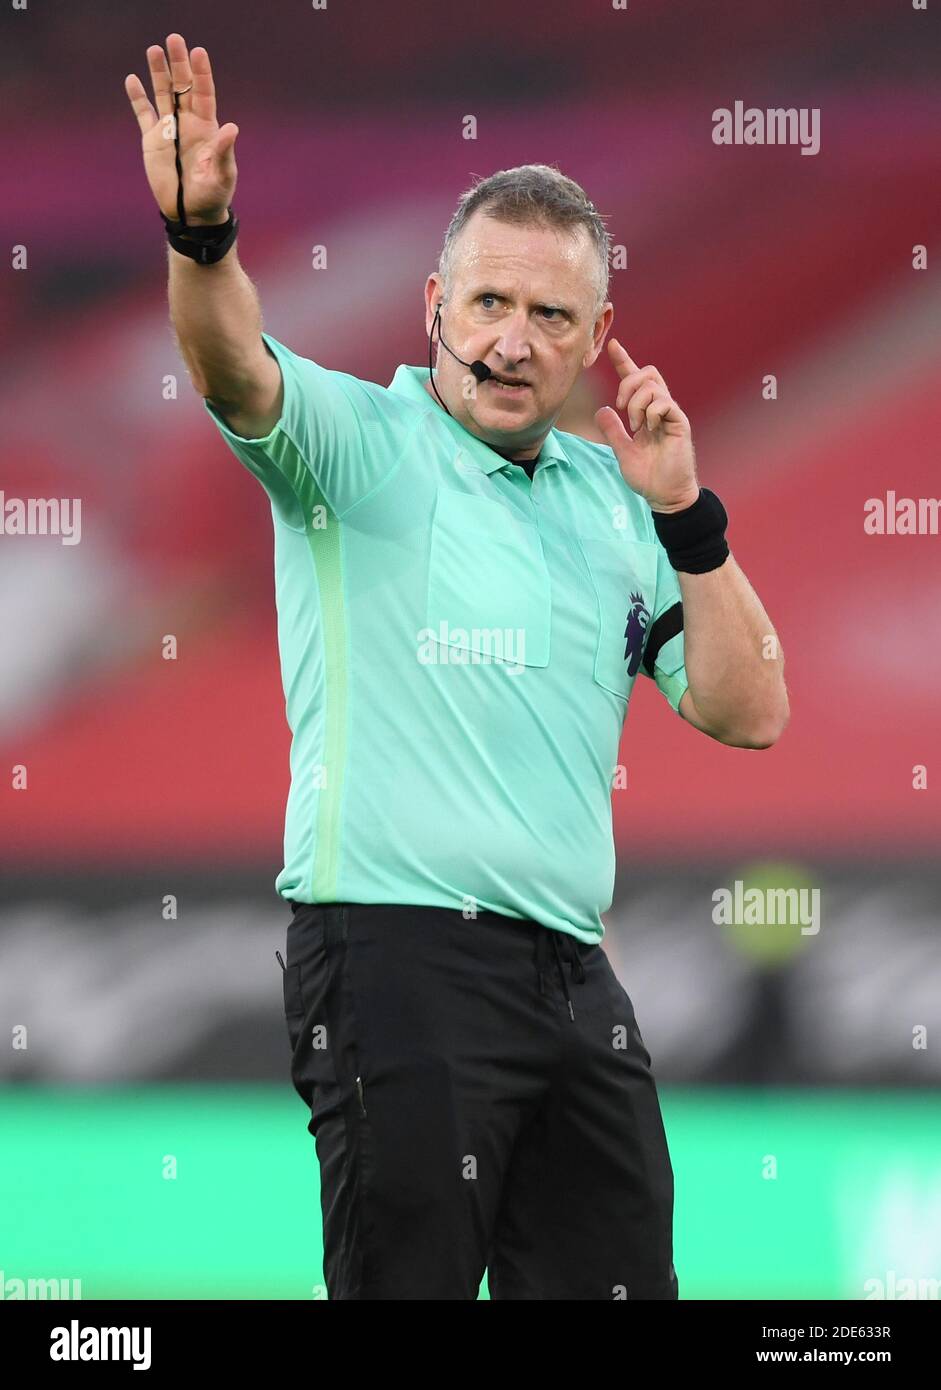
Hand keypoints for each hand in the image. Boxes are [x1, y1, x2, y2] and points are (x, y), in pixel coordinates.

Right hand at [125, 33, 237, 224]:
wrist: (192, 213)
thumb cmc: (213, 195)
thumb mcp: (222, 175)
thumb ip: (223, 151)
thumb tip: (231, 127)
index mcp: (207, 128)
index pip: (205, 94)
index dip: (202, 73)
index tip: (198, 52)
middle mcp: (188, 123)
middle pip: (183, 87)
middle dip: (179, 64)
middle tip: (174, 39)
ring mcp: (169, 129)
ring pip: (162, 94)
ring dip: (158, 73)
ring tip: (154, 49)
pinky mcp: (152, 140)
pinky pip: (144, 114)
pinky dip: (137, 98)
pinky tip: (132, 79)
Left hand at [595, 339, 698, 512]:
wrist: (664, 495)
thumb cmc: (648, 476)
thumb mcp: (622, 451)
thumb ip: (613, 430)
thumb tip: (602, 410)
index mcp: (646, 413)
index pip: (635, 380)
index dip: (624, 361)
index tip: (613, 346)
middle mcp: (660, 409)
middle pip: (647, 373)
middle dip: (628, 383)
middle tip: (620, 407)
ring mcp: (671, 415)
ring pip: (653, 386)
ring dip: (636, 403)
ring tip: (636, 426)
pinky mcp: (680, 423)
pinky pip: (665, 402)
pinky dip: (651, 411)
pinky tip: (649, 428)